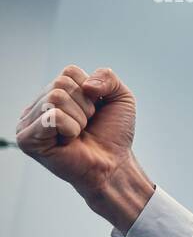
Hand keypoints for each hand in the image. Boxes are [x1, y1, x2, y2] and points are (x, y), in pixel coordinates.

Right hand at [15, 64, 152, 230]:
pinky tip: (69, 141)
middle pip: (60, 83)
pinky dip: (70, 127)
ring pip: (55, 97)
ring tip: (78, 133)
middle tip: (86, 125)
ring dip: (79, 118)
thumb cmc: (113, 134)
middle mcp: (37, 106)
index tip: (94, 112)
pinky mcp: (27, 139)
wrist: (114, 165)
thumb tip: (86, 84)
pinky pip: (52, 116)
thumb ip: (108, 77)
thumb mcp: (121, 98)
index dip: (91, 92)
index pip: (69, 72)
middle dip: (85, 106)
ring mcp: (28, 123)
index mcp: (53, 93)